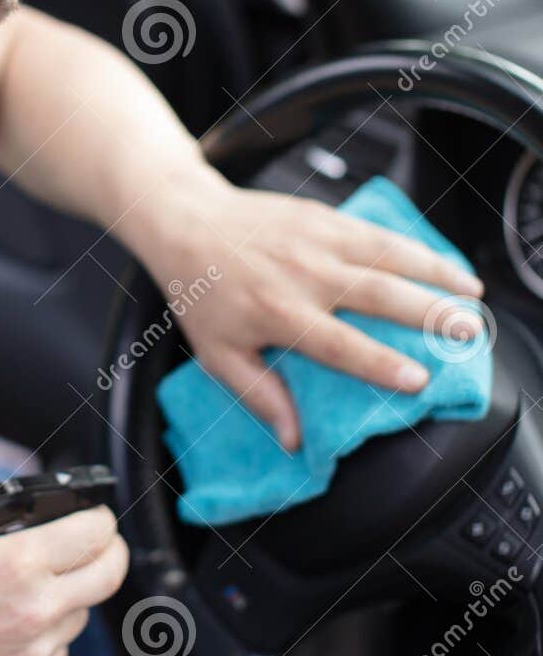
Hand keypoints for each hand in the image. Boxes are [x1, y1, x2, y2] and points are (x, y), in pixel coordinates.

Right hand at [0, 501, 128, 655]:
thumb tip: (39, 507)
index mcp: (19, 562)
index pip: (98, 532)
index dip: (100, 519)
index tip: (94, 518)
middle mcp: (37, 609)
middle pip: (112, 574)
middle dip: (109, 552)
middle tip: (94, 545)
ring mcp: (37, 652)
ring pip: (82, 614)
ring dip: (68, 598)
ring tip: (26, 593)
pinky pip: (58, 649)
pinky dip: (45, 635)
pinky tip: (8, 628)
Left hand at [145, 170, 485, 452]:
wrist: (186, 223)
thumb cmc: (202, 294)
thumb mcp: (217, 354)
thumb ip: (258, 395)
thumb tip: (293, 439)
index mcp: (277, 312)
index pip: (339, 343)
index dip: (380, 364)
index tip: (418, 380)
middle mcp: (303, 273)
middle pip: (378, 294)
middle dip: (428, 313)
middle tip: (466, 333)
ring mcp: (316, 239)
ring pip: (388, 255)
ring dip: (435, 273)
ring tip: (470, 295)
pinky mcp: (323, 216)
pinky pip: (377, 232)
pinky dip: (414, 246)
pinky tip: (440, 263)